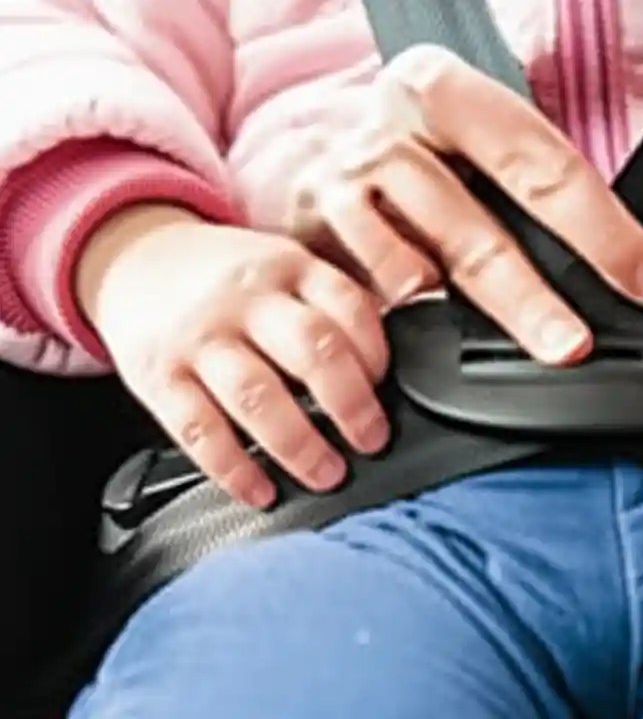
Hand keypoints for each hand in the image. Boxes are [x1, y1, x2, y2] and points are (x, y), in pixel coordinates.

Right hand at [77, 205, 389, 507]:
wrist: (133, 261)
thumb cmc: (232, 282)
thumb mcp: (285, 268)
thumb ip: (333, 306)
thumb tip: (400, 363)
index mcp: (289, 267)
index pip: (347, 306)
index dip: (377, 351)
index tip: (390, 386)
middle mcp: (246, 298)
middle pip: (310, 348)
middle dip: (350, 402)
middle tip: (372, 440)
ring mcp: (199, 337)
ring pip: (256, 393)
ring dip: (299, 443)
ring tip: (328, 473)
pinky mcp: (156, 377)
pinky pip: (198, 429)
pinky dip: (233, 468)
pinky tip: (261, 490)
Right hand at [285, 45, 642, 363]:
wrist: (312, 154)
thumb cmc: (422, 156)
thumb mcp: (474, 142)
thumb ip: (533, 187)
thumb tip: (629, 262)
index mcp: (445, 91)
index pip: (537, 162)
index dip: (599, 228)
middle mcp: (390, 131)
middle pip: (474, 225)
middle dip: (530, 296)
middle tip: (573, 343)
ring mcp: (344, 184)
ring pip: (415, 269)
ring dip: (464, 318)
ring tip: (504, 345)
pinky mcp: (308, 236)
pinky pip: (360, 295)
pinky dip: (398, 325)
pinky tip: (425, 341)